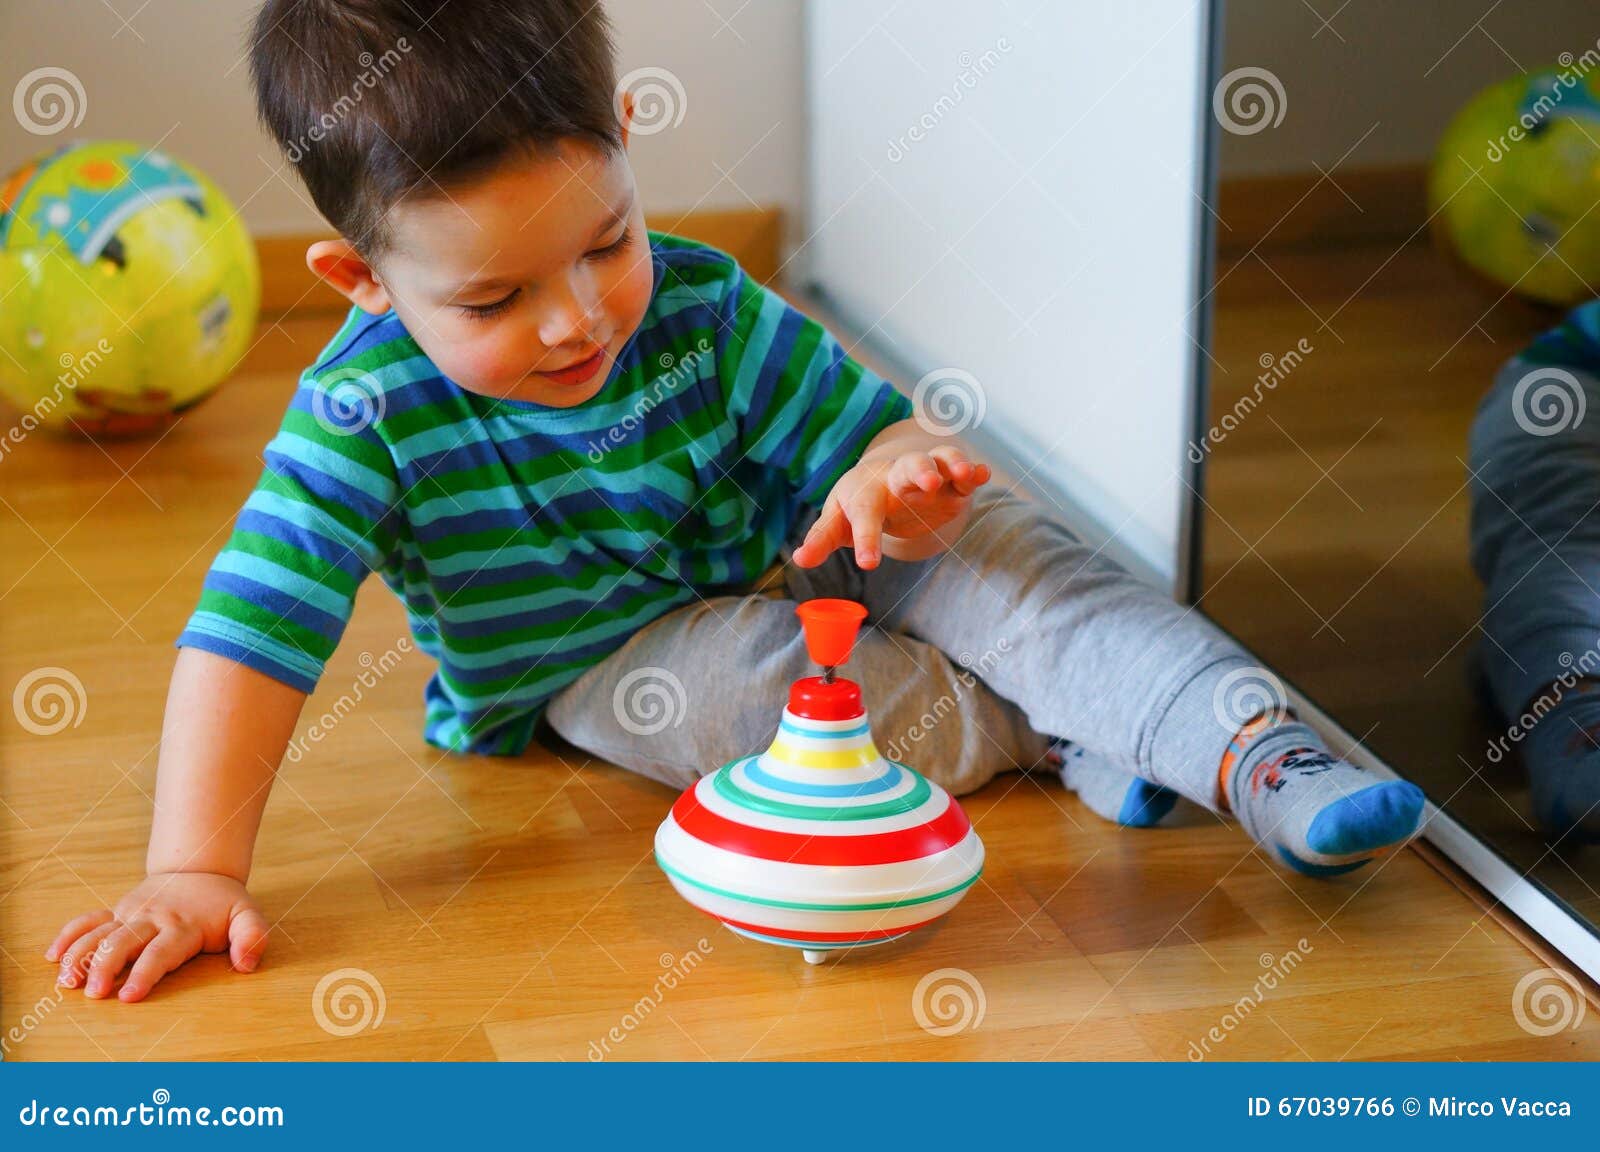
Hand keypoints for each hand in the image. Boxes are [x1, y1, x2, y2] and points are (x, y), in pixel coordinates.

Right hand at [46, 872, 269, 1002]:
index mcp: (182, 926)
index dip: (145, 974)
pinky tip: (52, 957)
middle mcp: (151, 919)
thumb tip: (249, 963)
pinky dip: (68, 936)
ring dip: (80, 956)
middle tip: (95, 994)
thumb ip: (252, 936)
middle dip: (106, 968)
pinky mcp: (116, 910)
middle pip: (123, 943)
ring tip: (67, 981)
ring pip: (99, 933)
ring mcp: (129, 913)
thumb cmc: (223, 902)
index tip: (128, 996)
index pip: (160, 952)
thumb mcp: (247, 914)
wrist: (199, 867)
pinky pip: (87, 920)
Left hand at [792, 443, 989, 568]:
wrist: (882, 479)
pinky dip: (974, 472)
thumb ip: (822, 539)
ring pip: (941, 462)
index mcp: (867, 493)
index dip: (866, 539)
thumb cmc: (857, 504)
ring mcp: (927, 477)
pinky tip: (983, 475)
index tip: (868, 564)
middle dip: (920, 471)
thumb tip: (800, 559)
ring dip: (953, 465)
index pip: (865, 515)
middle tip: (929, 482)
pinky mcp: (951, 483)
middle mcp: (897, 480)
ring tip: (965, 474)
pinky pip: (964, 472)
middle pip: (908, 468)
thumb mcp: (838, 521)